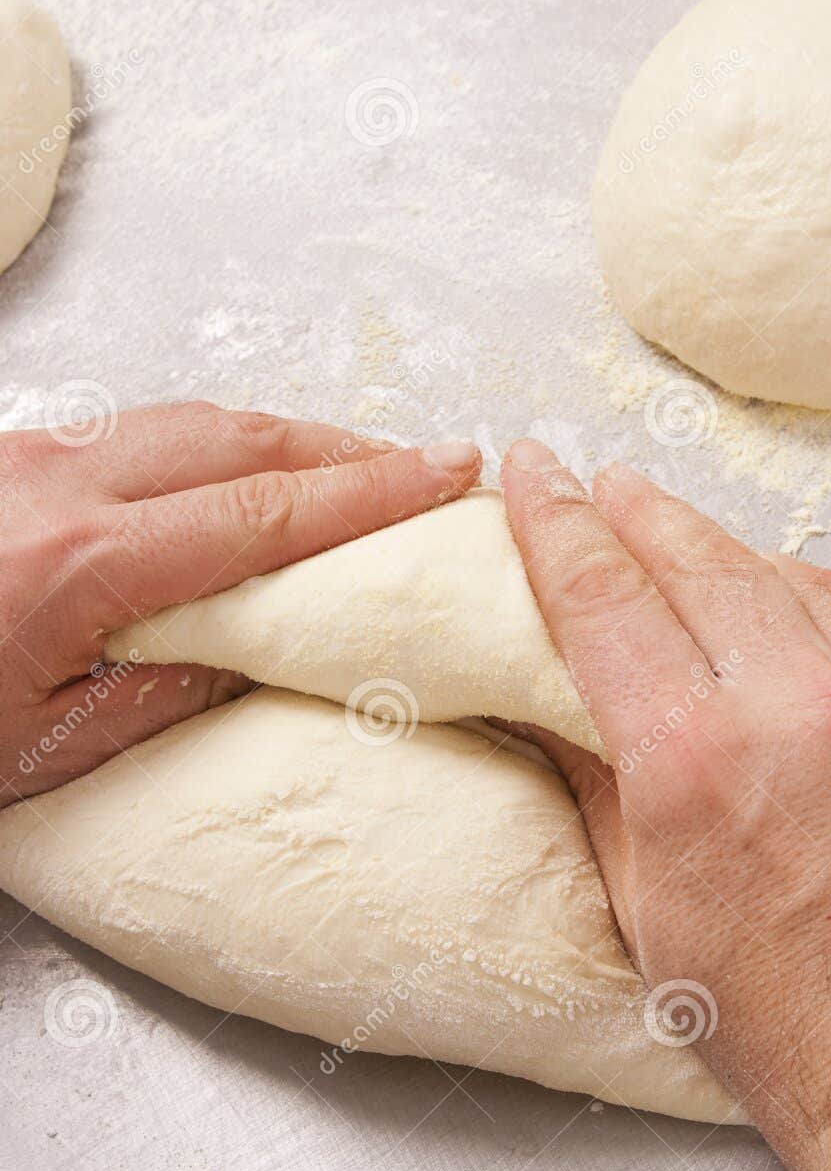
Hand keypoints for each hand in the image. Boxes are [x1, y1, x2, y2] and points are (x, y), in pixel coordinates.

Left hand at [0, 403, 479, 805]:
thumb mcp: (36, 748)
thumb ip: (160, 689)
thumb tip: (254, 646)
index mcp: (76, 563)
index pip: (264, 512)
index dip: (370, 492)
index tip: (447, 473)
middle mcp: (54, 482)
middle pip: (237, 436)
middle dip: (343, 446)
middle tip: (422, 468)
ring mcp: (25, 457)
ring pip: (185, 422)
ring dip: (280, 440)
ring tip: (348, 471)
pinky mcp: (6, 457)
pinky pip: (134, 434)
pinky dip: (211, 447)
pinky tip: (233, 480)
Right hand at [502, 440, 830, 1170]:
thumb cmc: (791, 1027)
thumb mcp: (650, 913)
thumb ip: (598, 784)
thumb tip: (548, 699)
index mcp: (693, 764)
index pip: (603, 597)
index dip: (555, 523)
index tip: (532, 475)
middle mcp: (800, 710)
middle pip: (698, 560)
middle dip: (637, 511)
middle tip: (601, 481)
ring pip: (794, 578)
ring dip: (727, 548)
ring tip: (685, 535)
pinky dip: (819, 602)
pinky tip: (792, 605)